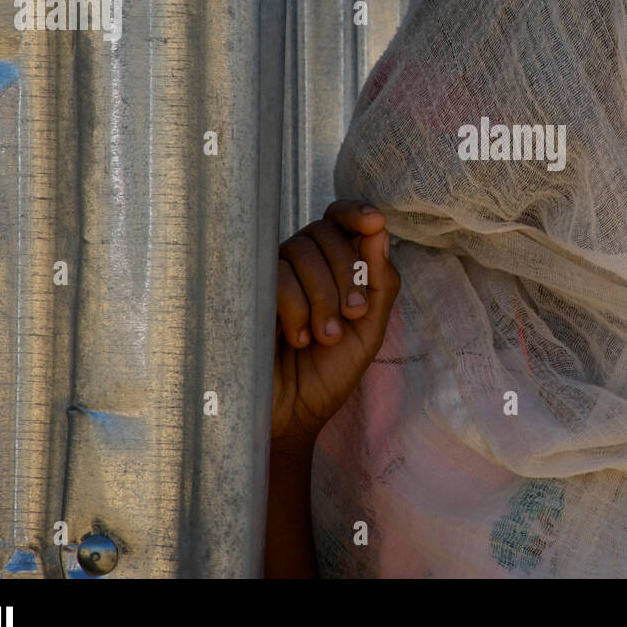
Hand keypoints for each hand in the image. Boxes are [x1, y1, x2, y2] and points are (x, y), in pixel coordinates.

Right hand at [271, 200, 399, 447]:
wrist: (293, 415)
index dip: (354, 212)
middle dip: (348, 272)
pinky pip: (277, 275)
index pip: (337, 218)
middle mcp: (299, 264)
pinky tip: (299, 338)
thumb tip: (379, 231)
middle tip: (355, 314)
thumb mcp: (369, 329)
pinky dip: (297, 307)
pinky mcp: (246, 293)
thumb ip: (380, 282)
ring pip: (301, 250)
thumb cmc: (329, 371)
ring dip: (324, 295)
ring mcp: (270, 276)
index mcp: (330, 266)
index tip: (375, 222)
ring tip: (327, 335)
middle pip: (325, 232)